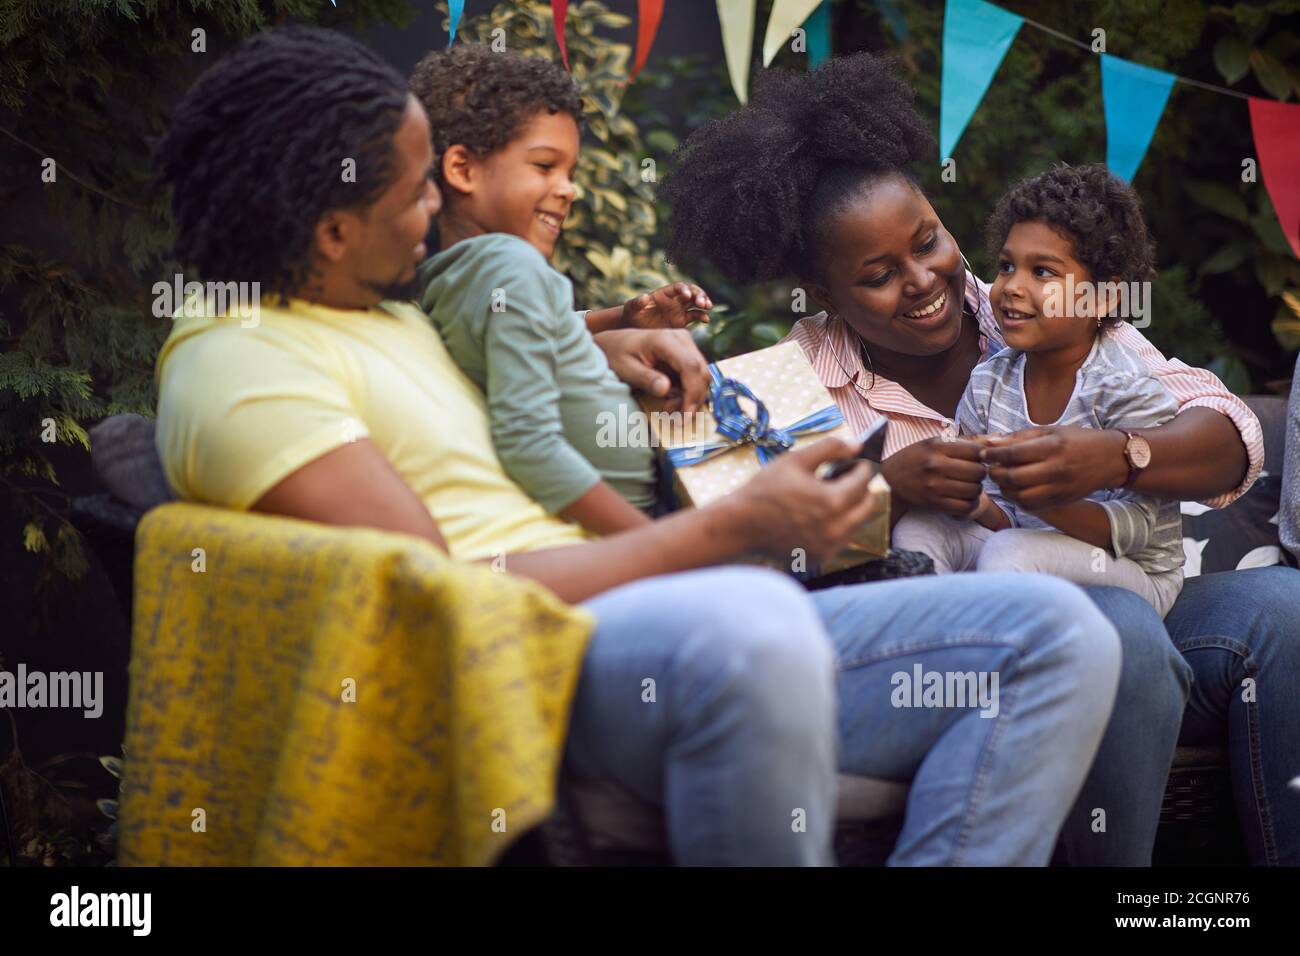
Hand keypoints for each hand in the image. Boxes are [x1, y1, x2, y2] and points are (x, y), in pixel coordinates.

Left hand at [592, 327, 710, 411]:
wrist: (614, 343)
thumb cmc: (617, 355)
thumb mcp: (626, 369)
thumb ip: (646, 379)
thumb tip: (666, 389)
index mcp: (665, 340)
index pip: (690, 366)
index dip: (693, 393)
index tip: (686, 416)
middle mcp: (681, 338)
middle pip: (701, 372)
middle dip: (693, 398)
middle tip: (676, 418)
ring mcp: (686, 344)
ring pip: (702, 376)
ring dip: (690, 397)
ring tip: (668, 407)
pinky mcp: (687, 353)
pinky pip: (696, 376)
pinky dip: (688, 392)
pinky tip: (671, 399)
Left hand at [621, 282, 712, 329]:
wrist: (634, 328)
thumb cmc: (631, 315)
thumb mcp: (631, 308)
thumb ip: (637, 302)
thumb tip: (644, 297)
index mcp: (664, 293)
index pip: (678, 287)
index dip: (684, 289)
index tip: (687, 295)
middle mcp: (674, 299)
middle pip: (691, 292)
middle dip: (699, 295)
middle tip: (703, 303)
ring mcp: (679, 310)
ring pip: (696, 303)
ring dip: (704, 303)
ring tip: (708, 307)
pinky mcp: (681, 321)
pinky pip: (695, 316)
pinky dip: (702, 316)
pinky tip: (706, 320)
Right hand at [731, 436, 882, 563]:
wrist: (740, 525)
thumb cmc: (765, 489)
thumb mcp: (795, 460)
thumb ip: (829, 448)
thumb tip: (857, 445)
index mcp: (831, 501)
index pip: (863, 481)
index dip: (863, 468)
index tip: (859, 462)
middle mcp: (835, 528)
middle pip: (868, 506)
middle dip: (863, 489)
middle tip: (850, 479)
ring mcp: (829, 546)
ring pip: (858, 524)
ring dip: (853, 508)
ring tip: (834, 496)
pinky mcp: (820, 557)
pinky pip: (843, 540)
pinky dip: (840, 526)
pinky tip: (821, 516)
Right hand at [878, 436, 985, 515]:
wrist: (888, 481)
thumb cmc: (914, 459)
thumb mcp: (933, 443)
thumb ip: (963, 442)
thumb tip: (995, 440)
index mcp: (937, 446)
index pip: (976, 451)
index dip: (983, 455)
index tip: (978, 459)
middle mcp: (936, 465)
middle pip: (978, 472)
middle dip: (980, 474)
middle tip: (973, 474)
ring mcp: (935, 486)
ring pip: (974, 490)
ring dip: (975, 489)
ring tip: (967, 486)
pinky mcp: (934, 503)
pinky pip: (965, 507)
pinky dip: (969, 504)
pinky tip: (964, 499)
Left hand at [981, 426, 1128, 511]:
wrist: (1111, 458)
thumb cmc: (1077, 440)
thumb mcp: (1051, 431)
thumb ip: (1020, 437)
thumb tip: (990, 441)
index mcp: (1052, 446)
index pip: (1013, 453)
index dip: (992, 454)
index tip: (983, 454)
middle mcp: (1056, 468)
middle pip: (1014, 477)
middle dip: (995, 474)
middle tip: (990, 469)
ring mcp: (1060, 487)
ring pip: (1021, 496)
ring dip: (1005, 490)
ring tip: (1003, 481)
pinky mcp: (1063, 500)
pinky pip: (1033, 506)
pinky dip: (1019, 500)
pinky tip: (1017, 491)